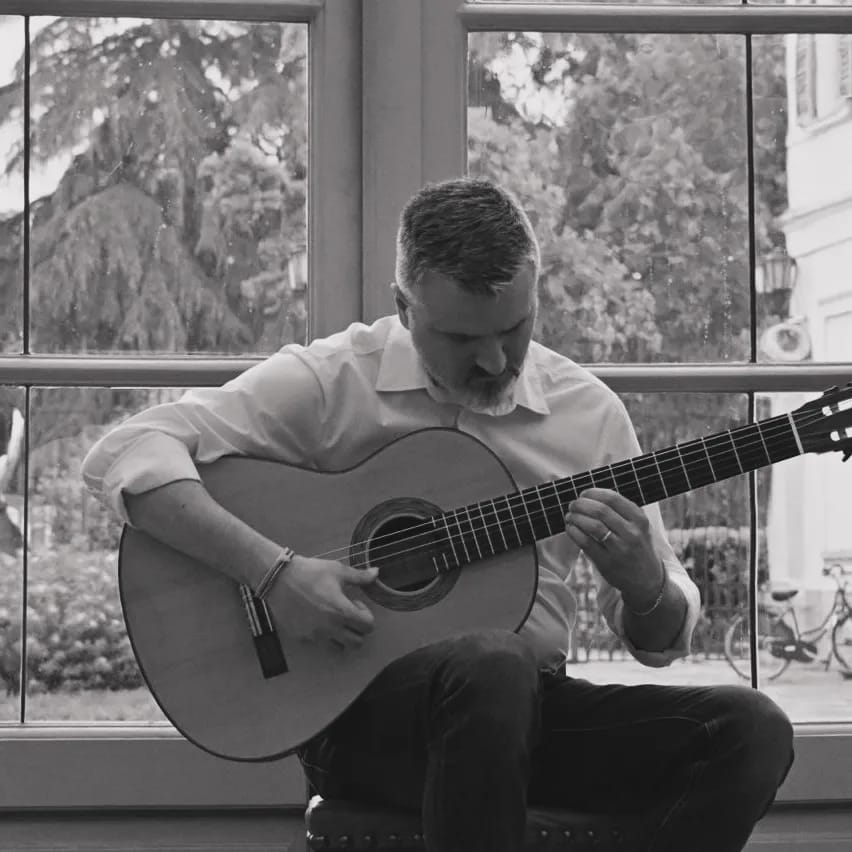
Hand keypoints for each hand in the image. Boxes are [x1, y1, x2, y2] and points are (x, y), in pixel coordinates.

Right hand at [266, 555, 377, 649]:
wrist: (279, 578)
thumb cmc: (310, 572)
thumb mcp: (337, 571)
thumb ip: (360, 576)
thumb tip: (376, 573)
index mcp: (342, 612)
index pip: (368, 626)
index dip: (365, 615)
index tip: (355, 603)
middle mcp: (330, 628)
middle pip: (357, 642)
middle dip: (357, 629)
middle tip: (347, 614)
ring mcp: (315, 635)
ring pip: (339, 649)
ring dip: (341, 637)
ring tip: (334, 620)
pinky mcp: (301, 637)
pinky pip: (318, 644)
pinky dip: (322, 637)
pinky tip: (316, 620)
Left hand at [564, 488, 663, 604]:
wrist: (647, 579)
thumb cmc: (637, 547)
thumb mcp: (639, 526)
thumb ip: (621, 511)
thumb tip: (590, 495)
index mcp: (639, 519)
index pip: (612, 498)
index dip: (592, 493)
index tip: (583, 494)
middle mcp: (632, 533)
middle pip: (600, 510)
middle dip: (581, 504)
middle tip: (573, 505)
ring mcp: (620, 549)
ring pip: (592, 525)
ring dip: (576, 517)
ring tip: (570, 516)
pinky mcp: (607, 563)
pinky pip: (586, 543)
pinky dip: (574, 532)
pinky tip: (570, 528)